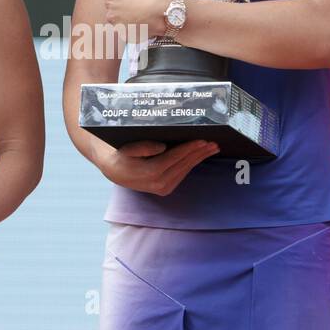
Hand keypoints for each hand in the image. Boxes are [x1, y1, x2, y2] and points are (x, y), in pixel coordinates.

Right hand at [95, 139, 219, 195]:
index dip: (190, 148)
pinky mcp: (166, 190)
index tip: (203, 140)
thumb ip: (144, 147)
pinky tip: (200, 156)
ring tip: (212, 148)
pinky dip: (192, 164)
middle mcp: (159, 183)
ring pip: (186, 170)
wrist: (115, 171)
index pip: (176, 157)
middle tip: (214, 143)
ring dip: (199, 158)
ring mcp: (163, 188)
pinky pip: (182, 174)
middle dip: (200, 153)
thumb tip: (162, 147)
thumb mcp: (129, 149)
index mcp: (151, 172)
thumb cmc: (123, 155)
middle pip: (184, 164)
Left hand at [106, 0, 169, 36]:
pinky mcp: (128, 37)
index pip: (113, 0)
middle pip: (116, 13)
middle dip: (125, 11)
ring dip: (129, 21)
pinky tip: (143, 23)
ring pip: (122, 24)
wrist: (164, 11)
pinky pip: (130, 33)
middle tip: (138, 7)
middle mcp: (111, 15)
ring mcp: (119, 28)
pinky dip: (135, 30)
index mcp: (111, 1)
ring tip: (142, 16)